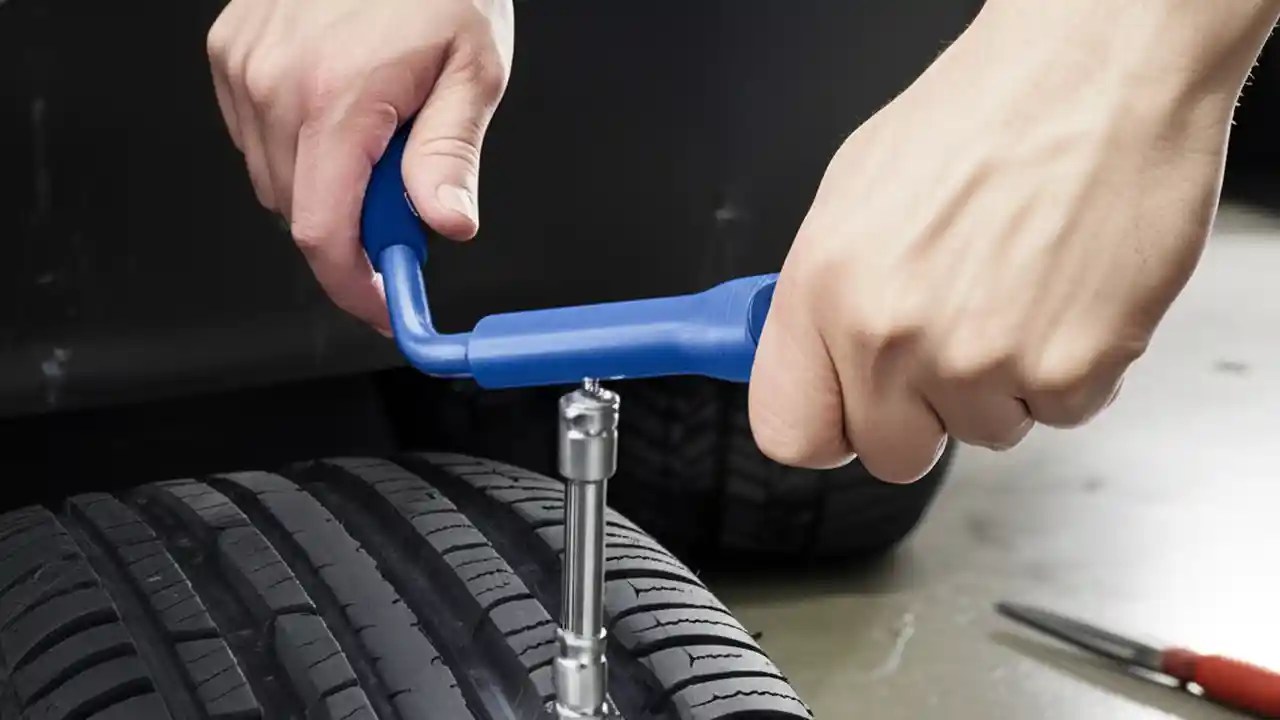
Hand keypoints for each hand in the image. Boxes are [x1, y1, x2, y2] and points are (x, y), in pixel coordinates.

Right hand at [206, 0, 513, 332]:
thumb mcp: (474, 68)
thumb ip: (451, 153)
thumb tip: (444, 223)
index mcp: (335, 98)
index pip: (321, 233)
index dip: (352, 287)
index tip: (381, 306)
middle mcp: (274, 83)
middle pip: (298, 212)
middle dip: (354, 226)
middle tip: (406, 194)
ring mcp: (243, 65)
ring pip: (274, 178)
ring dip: (326, 183)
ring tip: (379, 131)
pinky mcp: (231, 50)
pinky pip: (255, 135)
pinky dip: (298, 145)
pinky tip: (342, 108)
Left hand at [748, 0, 1278, 481]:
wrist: (1103, 68)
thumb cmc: (989, 110)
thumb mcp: (856, 192)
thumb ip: (825, 296)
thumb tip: (811, 356)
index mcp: (826, 289)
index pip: (791, 430)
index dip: (827, 428)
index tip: (846, 415)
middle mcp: (892, 334)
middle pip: (893, 453)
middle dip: (922, 411)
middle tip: (952, 338)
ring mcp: (981, 361)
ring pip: (984, 433)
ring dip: (1001, 383)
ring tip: (1018, 288)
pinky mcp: (1070, 371)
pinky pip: (1061, 413)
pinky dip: (1070, 369)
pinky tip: (1066, 293)